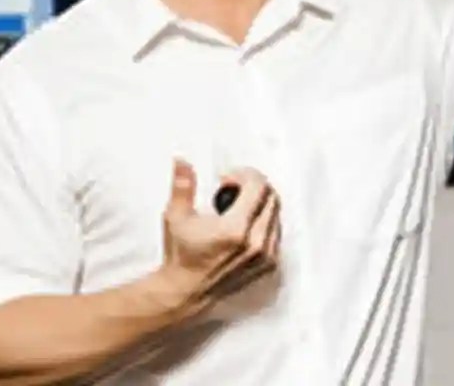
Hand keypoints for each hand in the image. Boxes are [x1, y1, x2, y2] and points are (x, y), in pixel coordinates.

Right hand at [156, 159, 280, 311]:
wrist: (187, 291)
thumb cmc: (181, 256)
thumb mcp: (176, 217)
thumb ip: (182, 186)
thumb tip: (182, 162)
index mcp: (236, 230)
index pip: (258, 186)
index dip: (244, 175)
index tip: (227, 180)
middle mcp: (256, 243)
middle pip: (271, 197)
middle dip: (253, 186)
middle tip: (232, 189)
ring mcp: (265, 255)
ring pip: (276, 213)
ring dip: (260, 202)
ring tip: (236, 206)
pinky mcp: (270, 264)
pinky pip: (277, 232)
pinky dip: (264, 221)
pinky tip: (245, 223)